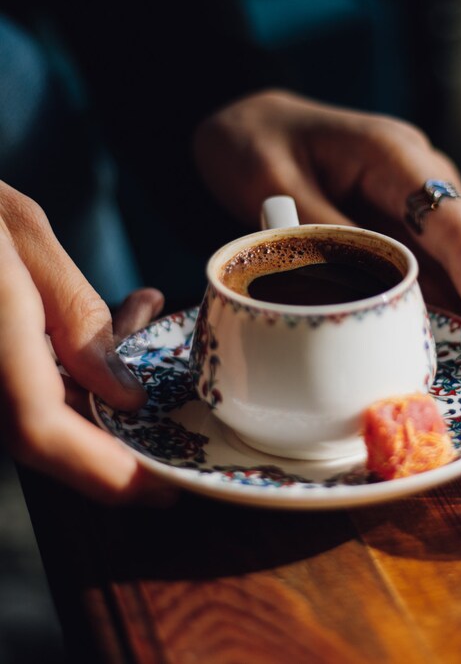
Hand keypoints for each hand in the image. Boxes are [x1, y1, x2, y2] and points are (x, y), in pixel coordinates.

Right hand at [0, 182, 174, 502]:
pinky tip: (122, 313)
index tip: (162, 488)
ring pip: (48, 405)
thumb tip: (121, 392)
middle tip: (177, 432)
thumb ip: (72, 315)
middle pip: (47, 434)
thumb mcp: (19, 236)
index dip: (102, 470)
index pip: (39, 429)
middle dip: (119, 438)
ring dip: (107, 381)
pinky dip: (81, 359)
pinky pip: (37, 376)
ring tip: (145, 316)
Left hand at [193, 90, 460, 361]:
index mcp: (394, 156)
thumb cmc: (254, 143)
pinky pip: (437, 263)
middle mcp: (422, 174)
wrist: (251, 121)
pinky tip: (432, 331)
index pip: (456, 229)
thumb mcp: (270, 184)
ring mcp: (418, 196)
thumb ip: (323, 236)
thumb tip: (370, 298)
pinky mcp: (405, 218)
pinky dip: (444, 299)